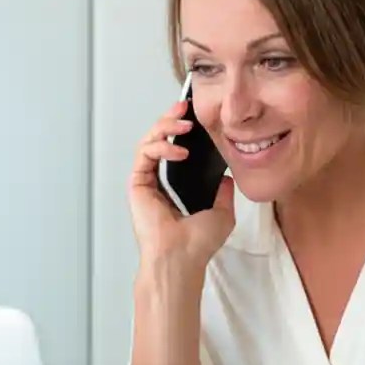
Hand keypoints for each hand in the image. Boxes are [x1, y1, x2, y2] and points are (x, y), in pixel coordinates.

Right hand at [128, 100, 235, 270]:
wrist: (182, 257)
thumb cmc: (197, 244)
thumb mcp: (222, 213)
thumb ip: (223, 193)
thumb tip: (226, 178)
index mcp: (174, 190)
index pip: (174, 150)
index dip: (181, 130)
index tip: (194, 116)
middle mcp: (157, 184)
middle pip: (159, 140)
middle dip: (170, 119)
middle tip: (184, 107)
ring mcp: (146, 183)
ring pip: (148, 141)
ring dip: (164, 126)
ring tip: (183, 122)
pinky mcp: (138, 184)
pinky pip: (145, 154)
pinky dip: (160, 145)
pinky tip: (179, 148)